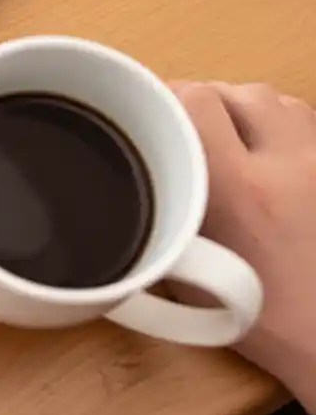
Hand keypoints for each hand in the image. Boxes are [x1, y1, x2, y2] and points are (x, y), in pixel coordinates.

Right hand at [172, 82, 315, 408]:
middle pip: (231, 93)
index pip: (194, 100)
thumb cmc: (261, 321)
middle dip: (198, 104)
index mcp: (238, 190)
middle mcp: (287, 164)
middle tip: (178, 133)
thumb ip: (151, 224)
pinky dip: (278, 124)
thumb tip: (117, 189)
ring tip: (221, 138)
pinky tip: (262, 150)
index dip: (163, 98)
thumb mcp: (181, 278)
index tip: (144, 116)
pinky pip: (305, 120)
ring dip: (240, 109)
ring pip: (273, 100)